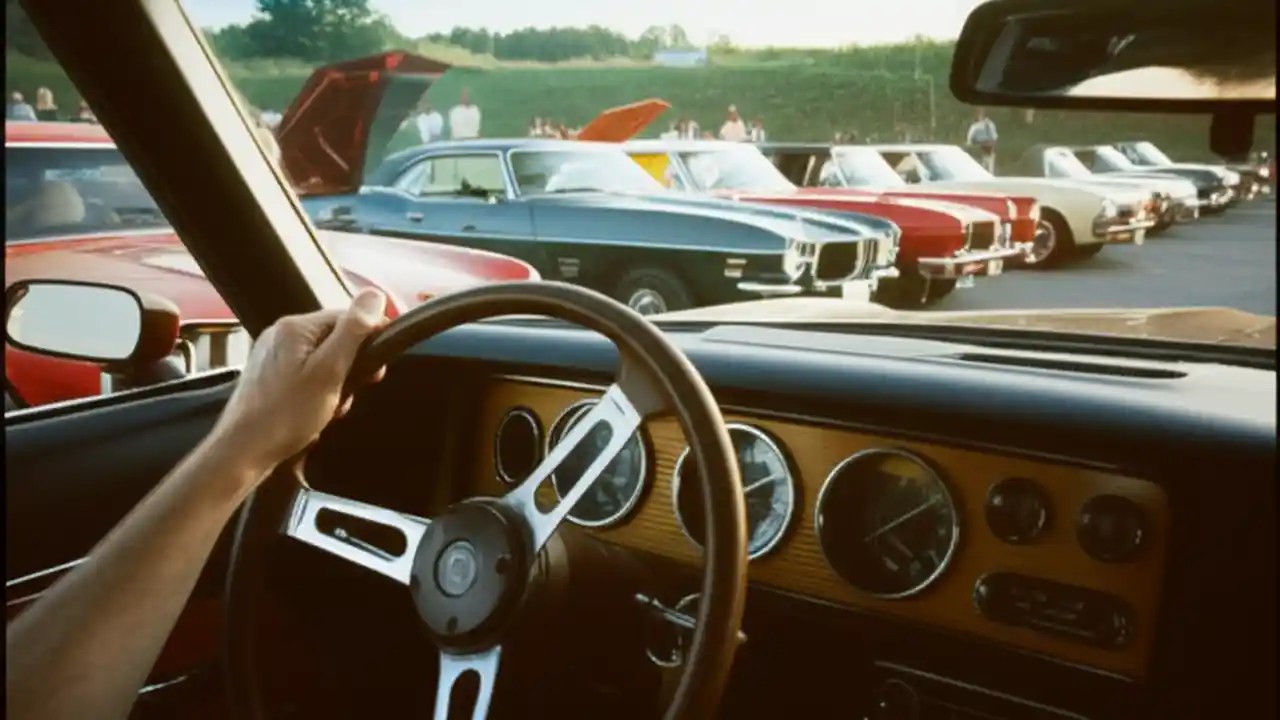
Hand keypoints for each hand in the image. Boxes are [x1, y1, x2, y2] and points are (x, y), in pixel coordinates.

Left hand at [212, 289, 388, 477]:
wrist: (244, 450)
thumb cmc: (286, 414)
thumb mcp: (329, 371)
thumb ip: (353, 332)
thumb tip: (375, 296)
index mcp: (295, 327)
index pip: (346, 318)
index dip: (367, 341)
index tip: (377, 368)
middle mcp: (280, 335)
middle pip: (334, 340)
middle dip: (349, 368)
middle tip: (349, 393)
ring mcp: (272, 356)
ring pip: (322, 360)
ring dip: (335, 384)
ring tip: (328, 408)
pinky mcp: (269, 376)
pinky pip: (306, 375)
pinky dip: (318, 393)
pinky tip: (314, 413)